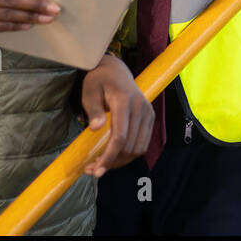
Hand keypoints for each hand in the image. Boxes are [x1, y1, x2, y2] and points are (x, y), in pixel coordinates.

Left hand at [80, 53, 152, 177]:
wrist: (116, 70)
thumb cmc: (99, 80)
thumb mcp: (89, 91)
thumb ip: (93, 110)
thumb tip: (96, 128)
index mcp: (125, 100)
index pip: (120, 136)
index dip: (109, 156)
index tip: (97, 170)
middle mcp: (141, 107)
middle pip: (130, 146)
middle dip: (112, 162)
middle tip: (92, 170)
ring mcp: (148, 113)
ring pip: (138, 148)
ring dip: (121, 161)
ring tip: (101, 165)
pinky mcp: (150, 117)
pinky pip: (142, 144)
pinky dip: (129, 154)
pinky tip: (114, 157)